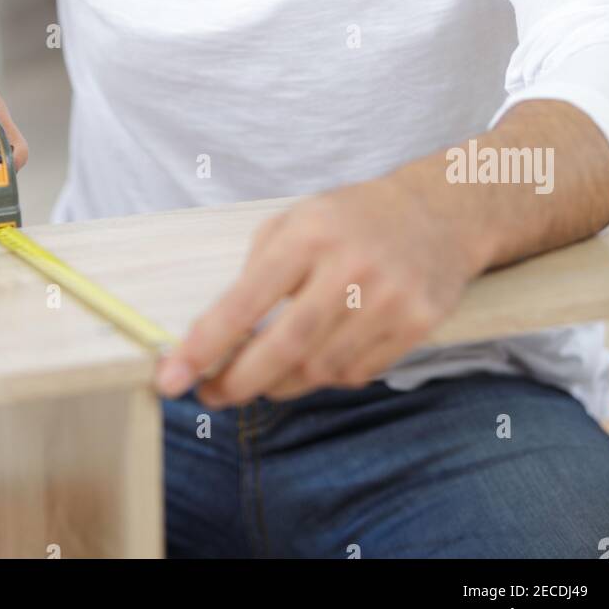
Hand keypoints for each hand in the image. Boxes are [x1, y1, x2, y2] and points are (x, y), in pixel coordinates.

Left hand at [156, 175, 477, 404]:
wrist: (438, 213)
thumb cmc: (351, 219)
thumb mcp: (296, 219)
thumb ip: (257, 271)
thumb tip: (217, 337)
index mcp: (309, 234)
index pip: (246, 300)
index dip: (205, 344)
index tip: (171, 377)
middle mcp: (350, 267)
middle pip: (284, 348)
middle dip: (238, 382)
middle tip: (210, 395)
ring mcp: (389, 298)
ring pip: (319, 370)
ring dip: (281, 383)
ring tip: (264, 374)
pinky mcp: (417, 325)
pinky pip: (356, 374)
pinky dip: (325, 376)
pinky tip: (317, 357)